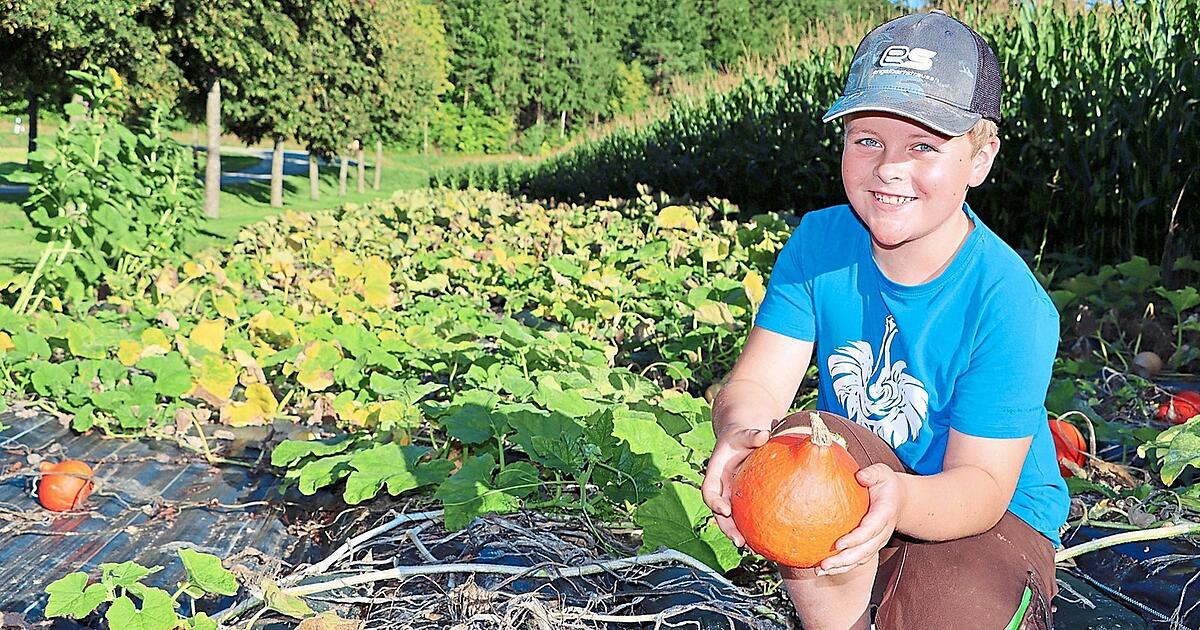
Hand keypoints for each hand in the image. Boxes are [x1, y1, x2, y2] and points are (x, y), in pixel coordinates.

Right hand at [701, 424, 770, 546]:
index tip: (724, 510)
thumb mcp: (745, 435)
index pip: (709, 491)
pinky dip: (750, 529)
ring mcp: (731, 496)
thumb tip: (764, 434)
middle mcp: (721, 488)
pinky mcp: (741, 501)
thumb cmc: (743, 437)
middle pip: (718, 512)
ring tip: (750, 548)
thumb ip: (752, 435)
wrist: (745, 440)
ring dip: (737, 534)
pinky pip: (744, 516)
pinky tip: (760, 541)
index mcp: (715, 474)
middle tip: (739, 540)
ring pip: (730, 519)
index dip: (714, 502)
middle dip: (727, 527)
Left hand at [818, 463, 904, 575]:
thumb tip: (860, 476)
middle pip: (864, 551)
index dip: (856, 539)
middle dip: (844, 560)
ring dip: (841, 567)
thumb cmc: (884, 483)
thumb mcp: (881, 473)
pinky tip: (825, 569)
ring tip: (820, 571)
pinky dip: (843, 567)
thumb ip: (872, 473)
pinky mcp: (871, 546)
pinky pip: (857, 560)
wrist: (899, 499)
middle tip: (824, 564)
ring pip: (861, 559)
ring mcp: (877, 541)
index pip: (870, 529)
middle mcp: (882, 532)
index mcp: (884, 513)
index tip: (838, 544)